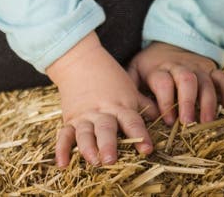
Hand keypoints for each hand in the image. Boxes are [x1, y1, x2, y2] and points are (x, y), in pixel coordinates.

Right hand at [47, 34, 158, 166]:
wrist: (80, 59)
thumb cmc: (109, 76)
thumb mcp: (129, 88)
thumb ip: (144, 104)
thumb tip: (162, 117)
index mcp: (120, 106)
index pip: (132, 121)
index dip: (139, 135)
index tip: (146, 149)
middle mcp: (102, 112)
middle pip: (106, 128)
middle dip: (108, 144)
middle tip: (110, 160)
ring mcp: (84, 116)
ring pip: (85, 132)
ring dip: (87, 147)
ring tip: (92, 160)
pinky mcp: (70, 118)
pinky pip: (64, 134)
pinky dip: (62, 148)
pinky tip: (62, 163)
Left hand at [128, 41, 223, 125]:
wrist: (169, 41)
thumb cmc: (150, 64)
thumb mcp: (135, 70)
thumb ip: (133, 88)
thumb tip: (135, 111)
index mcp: (159, 68)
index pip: (163, 83)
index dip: (166, 102)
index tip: (168, 120)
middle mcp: (180, 67)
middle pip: (186, 80)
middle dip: (188, 102)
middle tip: (188, 123)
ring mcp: (198, 67)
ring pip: (206, 82)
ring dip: (208, 102)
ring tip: (207, 122)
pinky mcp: (211, 69)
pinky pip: (223, 77)